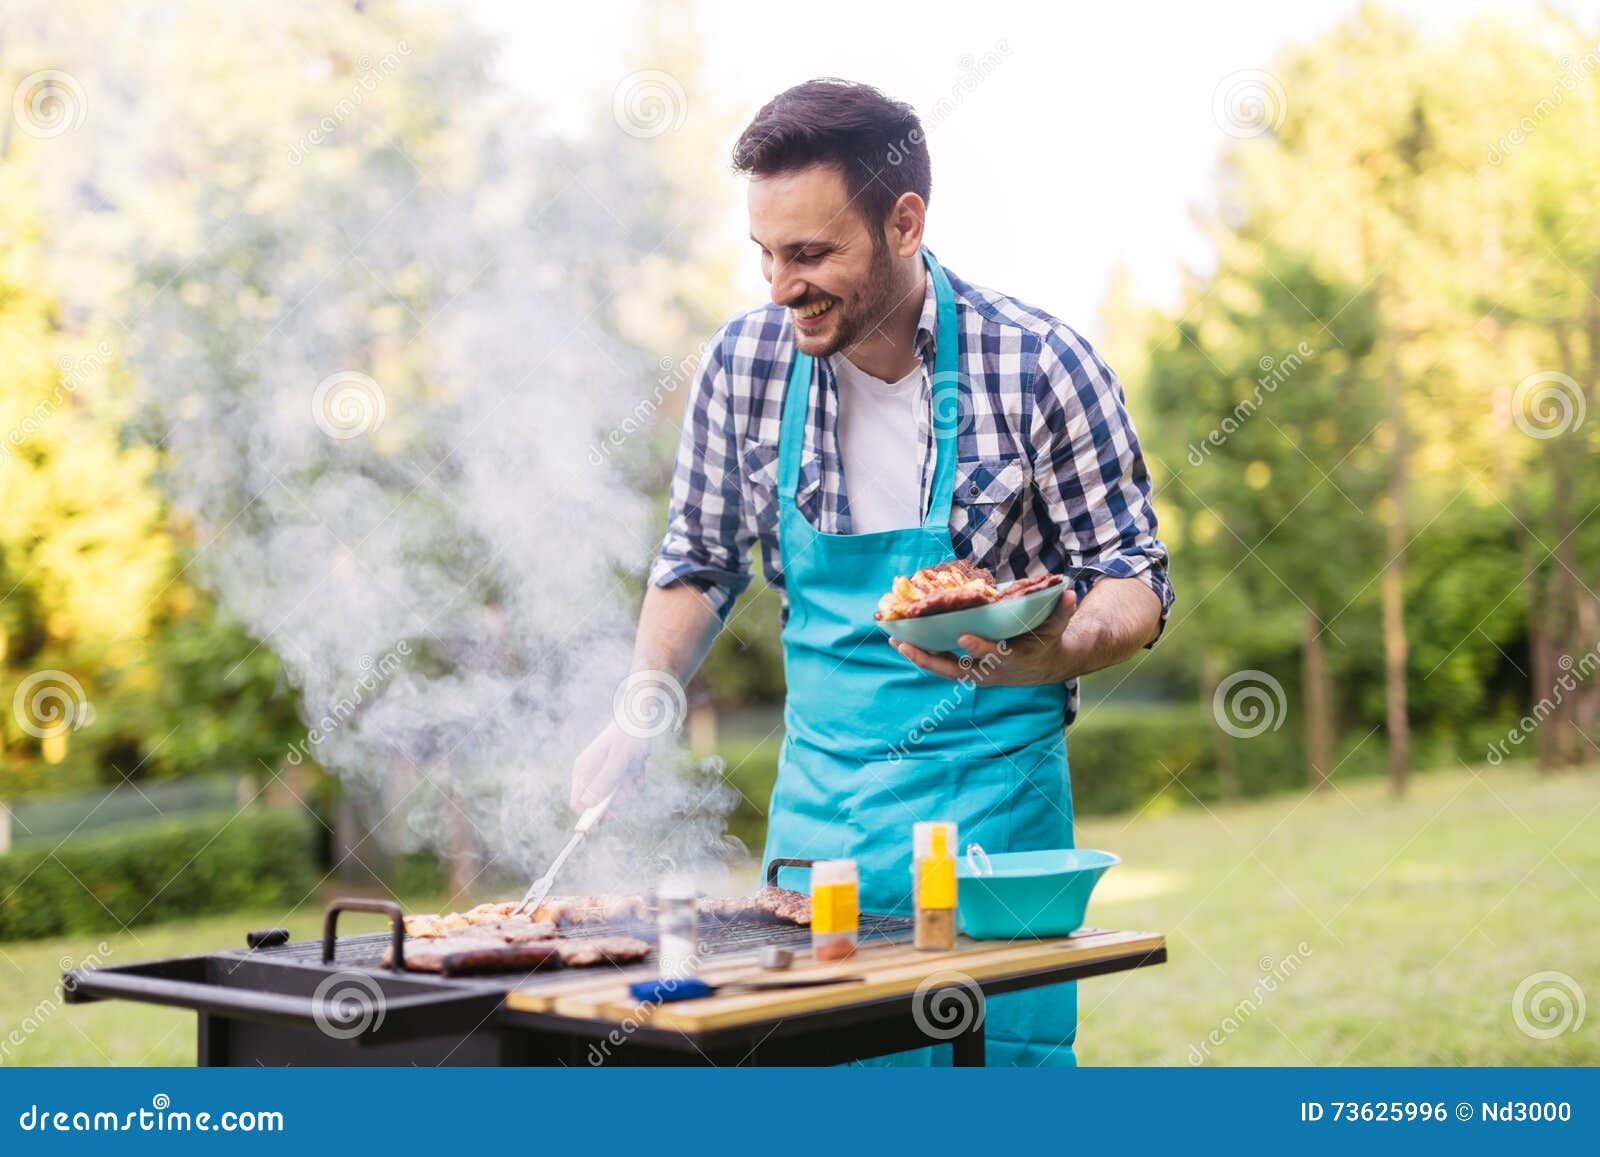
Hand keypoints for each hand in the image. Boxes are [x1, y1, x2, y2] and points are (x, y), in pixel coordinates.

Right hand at [569, 722, 650, 810]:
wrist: (640, 719)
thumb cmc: (627, 737)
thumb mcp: (617, 761)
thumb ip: (602, 783)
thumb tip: (586, 804)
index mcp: (583, 771)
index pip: (578, 803)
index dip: (591, 813)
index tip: (610, 814)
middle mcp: (591, 775)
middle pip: (601, 803)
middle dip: (619, 798)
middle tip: (629, 785)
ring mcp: (605, 775)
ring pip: (617, 797)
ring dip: (630, 789)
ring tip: (636, 772)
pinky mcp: (617, 774)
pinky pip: (626, 788)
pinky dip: (635, 782)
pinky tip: (639, 770)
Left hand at [890, 589, 1078, 685]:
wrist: (1043, 667)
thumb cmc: (1046, 642)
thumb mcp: (1056, 628)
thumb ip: (1061, 611)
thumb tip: (1069, 591)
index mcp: (1012, 661)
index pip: (994, 657)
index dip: (979, 649)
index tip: (963, 637)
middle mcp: (990, 672)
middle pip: (956, 671)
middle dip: (930, 660)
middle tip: (906, 646)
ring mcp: (976, 673)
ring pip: (944, 670)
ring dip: (919, 657)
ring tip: (895, 641)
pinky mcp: (966, 670)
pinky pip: (941, 665)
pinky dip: (923, 654)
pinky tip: (902, 641)